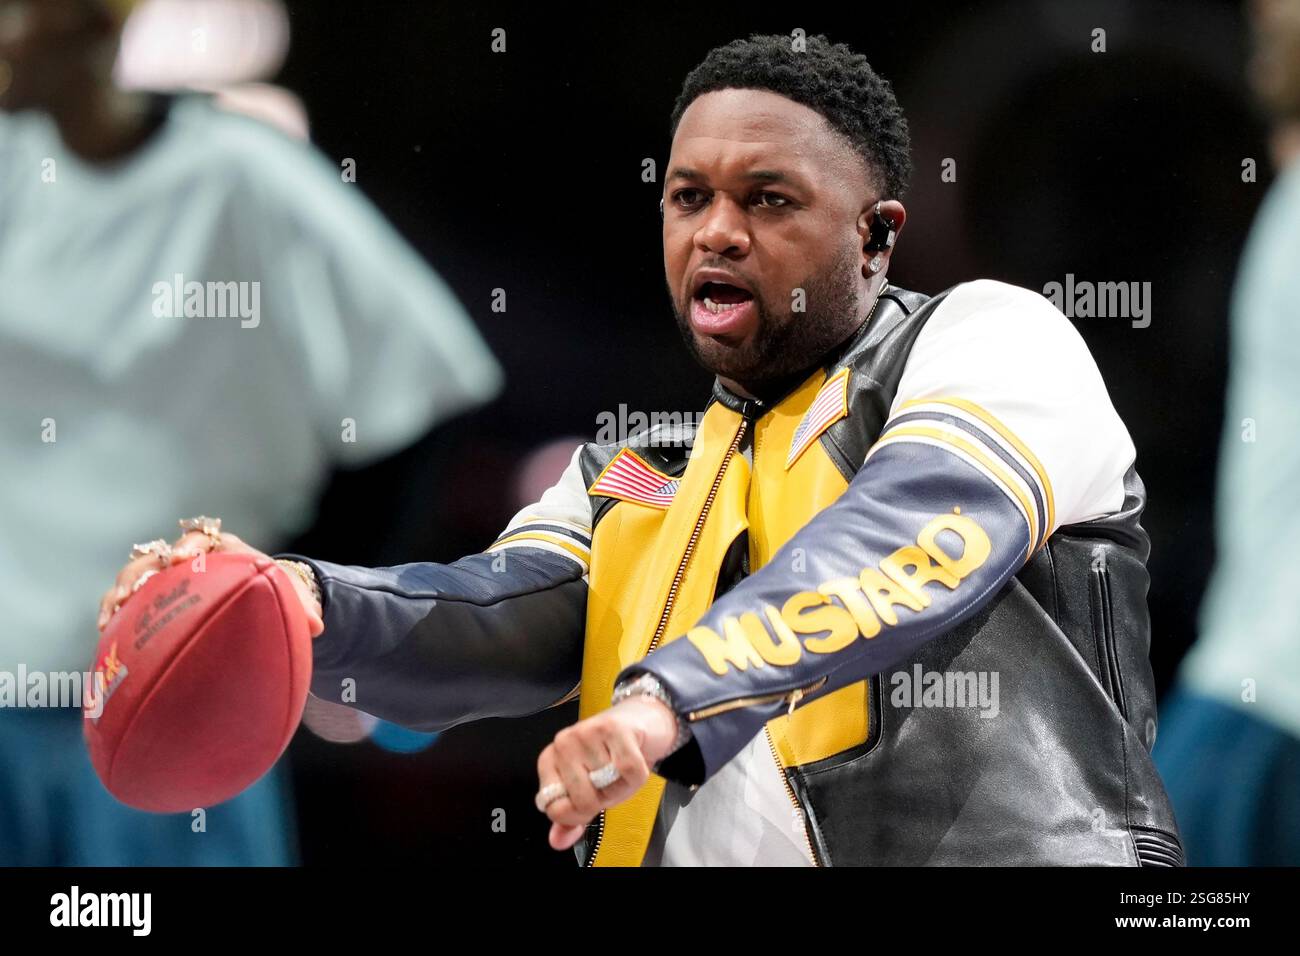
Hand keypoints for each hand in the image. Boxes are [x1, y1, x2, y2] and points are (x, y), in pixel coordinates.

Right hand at [96, 524, 324, 636]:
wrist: (255, 599)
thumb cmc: (272, 593)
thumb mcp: (288, 597)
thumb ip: (302, 609)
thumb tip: (317, 627)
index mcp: (222, 548)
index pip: (202, 536)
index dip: (190, 546)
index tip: (182, 560)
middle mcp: (189, 556)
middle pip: (158, 554)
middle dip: (144, 570)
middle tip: (133, 592)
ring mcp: (167, 576)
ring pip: (137, 574)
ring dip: (122, 590)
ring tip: (111, 615)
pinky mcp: (153, 597)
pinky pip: (129, 601)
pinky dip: (117, 612)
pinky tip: (105, 634)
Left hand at [536, 695, 679, 850]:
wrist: (638, 721)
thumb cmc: (610, 757)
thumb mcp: (588, 790)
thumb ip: (571, 817)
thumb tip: (557, 841)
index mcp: (549, 761)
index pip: (555, 809)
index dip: (579, 815)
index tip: (590, 801)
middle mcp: (563, 744)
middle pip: (583, 801)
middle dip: (604, 800)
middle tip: (609, 782)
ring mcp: (586, 733)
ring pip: (608, 786)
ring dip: (622, 785)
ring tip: (620, 767)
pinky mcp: (613, 727)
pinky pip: (629, 771)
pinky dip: (638, 776)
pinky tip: (633, 760)